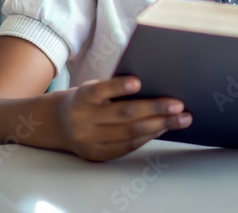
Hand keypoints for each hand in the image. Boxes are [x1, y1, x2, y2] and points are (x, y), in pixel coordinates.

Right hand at [57, 76, 192, 161]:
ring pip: (129, 133)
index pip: (101, 91)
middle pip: (123, 114)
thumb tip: (153, 88)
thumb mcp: (92, 88)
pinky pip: (127, 147)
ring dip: (159, 125)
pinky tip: (162, 128)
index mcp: (82, 97)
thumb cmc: (85, 100)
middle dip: (155, 110)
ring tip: (180, 119)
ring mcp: (89, 140)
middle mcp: (83, 120)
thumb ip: (113, 88)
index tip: (138, 82)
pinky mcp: (97, 155)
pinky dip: (147, 137)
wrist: (57, 124)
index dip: (119, 87)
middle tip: (179, 106)